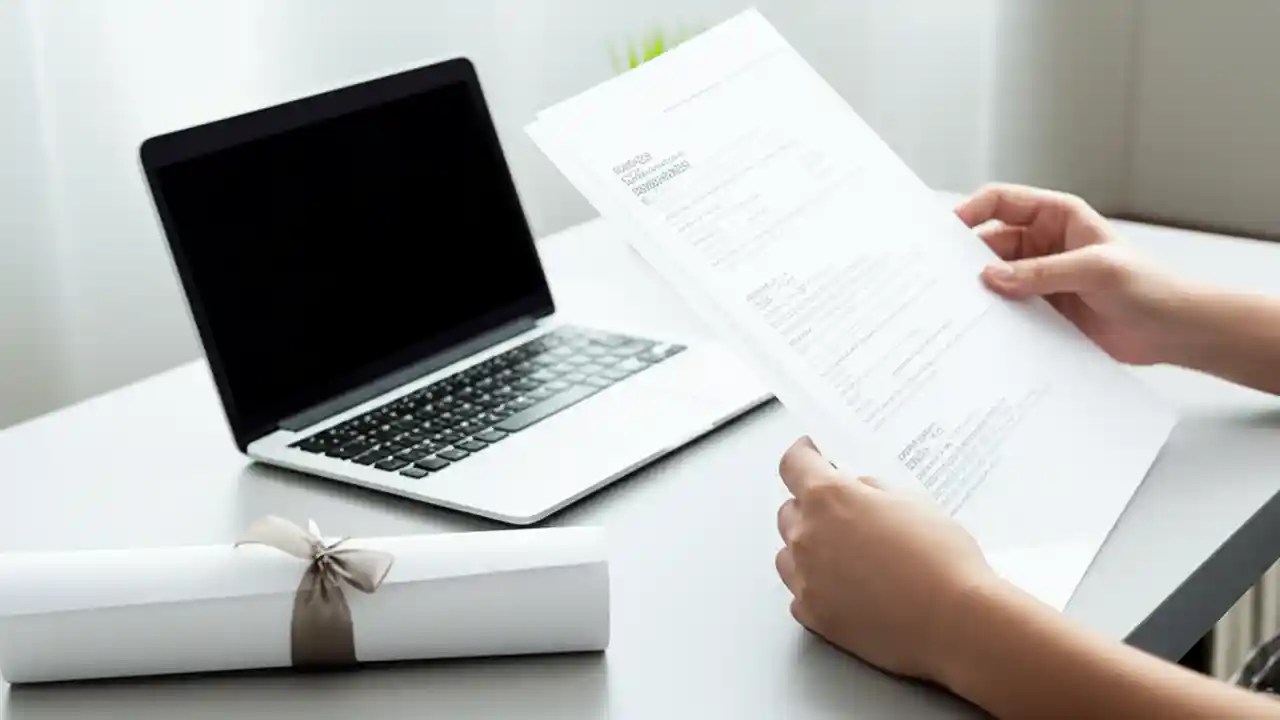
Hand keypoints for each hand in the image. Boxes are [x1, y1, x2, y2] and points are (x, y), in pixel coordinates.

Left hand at [775, 437, 997, 681]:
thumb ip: (872, 492)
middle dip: (810, 507)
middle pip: (790, 511)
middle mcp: (807, 536)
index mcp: (828, 499)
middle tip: (842, 514)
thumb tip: (857, 492)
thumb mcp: (912, 502)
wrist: (955, 622)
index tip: (810, 454)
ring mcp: (805, 579)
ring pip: (788, 554)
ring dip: (808, 548)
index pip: (794, 464)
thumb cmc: (942, 558)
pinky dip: (816, 587)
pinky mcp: (813, 616)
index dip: (804, 455)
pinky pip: (800, 592)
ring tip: (845, 556)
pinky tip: (846, 590)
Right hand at [956, 183, 1190, 364]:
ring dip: (978, 289)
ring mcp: (1039, 278)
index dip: (972, 210)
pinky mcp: (1040, 310)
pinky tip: (979, 327)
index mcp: (1057, 217)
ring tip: (958, 305)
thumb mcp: (1096, 271)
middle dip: (967, 256)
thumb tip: (991, 276)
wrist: (1172, 332)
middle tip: (944, 275)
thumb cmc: (1150, 287)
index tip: (948, 230)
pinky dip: (991, 315)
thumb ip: (1042, 273)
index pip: (1003, 201)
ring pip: (994, 277)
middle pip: (989, 242)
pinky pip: (1005, 308)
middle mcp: (1043, 244)